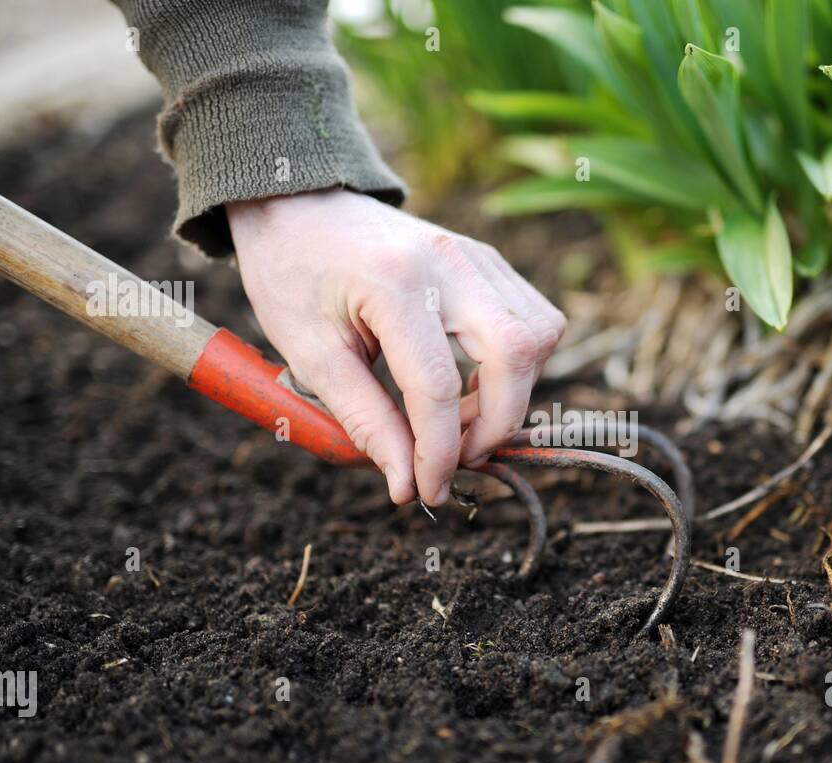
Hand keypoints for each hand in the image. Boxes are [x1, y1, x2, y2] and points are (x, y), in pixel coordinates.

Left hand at [225, 189, 565, 506]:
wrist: (298, 202)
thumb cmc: (293, 275)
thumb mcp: (311, 354)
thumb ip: (364, 420)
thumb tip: (406, 484)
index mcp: (393, 283)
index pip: (438, 386)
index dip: (440, 452)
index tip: (427, 490)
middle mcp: (449, 263)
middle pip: (514, 357)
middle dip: (495, 425)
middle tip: (456, 457)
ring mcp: (477, 257)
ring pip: (538, 338)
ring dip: (511, 395)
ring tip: (460, 419)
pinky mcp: (490, 262)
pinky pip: (534, 321)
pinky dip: (516, 367)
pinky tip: (471, 385)